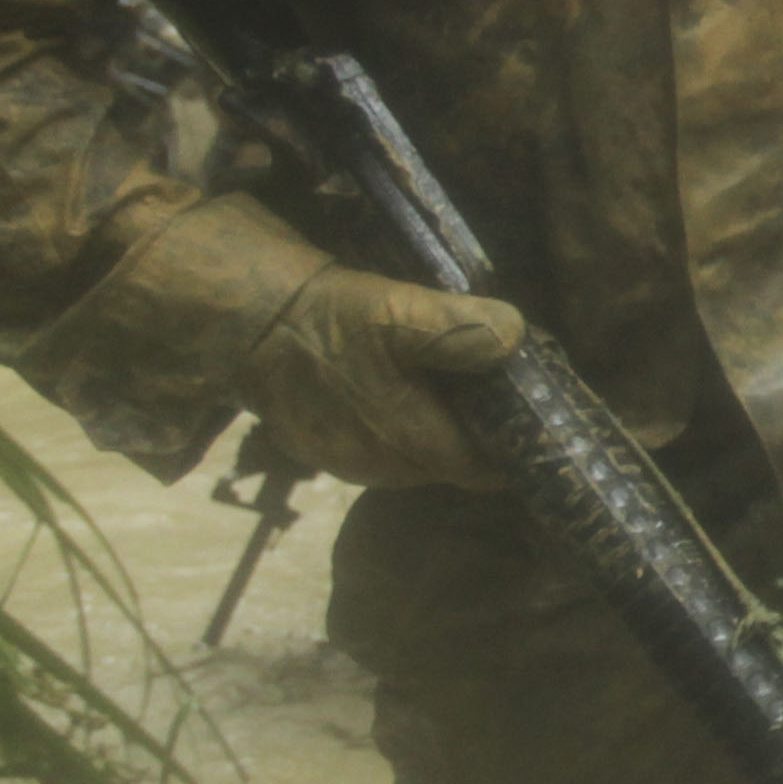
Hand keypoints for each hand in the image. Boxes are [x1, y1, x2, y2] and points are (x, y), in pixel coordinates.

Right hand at [240, 256, 524, 495]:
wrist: (250, 326)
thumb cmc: (332, 322)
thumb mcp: (403, 314)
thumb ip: (464, 331)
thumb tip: (514, 338)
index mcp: (415, 444)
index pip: (486, 468)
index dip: (513, 446)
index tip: (532, 415)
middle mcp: (385, 469)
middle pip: (452, 462)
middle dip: (475, 432)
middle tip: (491, 386)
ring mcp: (351, 464)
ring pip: (416, 456)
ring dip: (435, 426)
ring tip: (447, 382)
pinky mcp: (324, 451)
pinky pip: (381, 447)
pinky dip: (399, 423)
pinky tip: (399, 386)